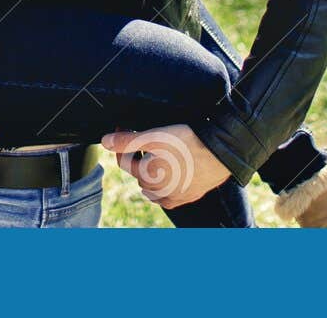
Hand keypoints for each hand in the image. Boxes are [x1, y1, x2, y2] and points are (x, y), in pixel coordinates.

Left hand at [102, 124, 231, 208]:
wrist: (222, 152)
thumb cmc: (188, 142)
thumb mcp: (155, 136)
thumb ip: (127, 140)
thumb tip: (103, 141)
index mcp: (147, 177)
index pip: (124, 161)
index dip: (123, 143)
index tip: (125, 128)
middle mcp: (158, 192)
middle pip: (139, 173)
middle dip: (138, 157)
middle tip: (145, 140)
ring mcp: (174, 197)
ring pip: (153, 186)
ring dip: (151, 173)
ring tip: (159, 155)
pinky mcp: (189, 198)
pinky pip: (169, 196)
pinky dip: (165, 187)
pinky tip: (169, 176)